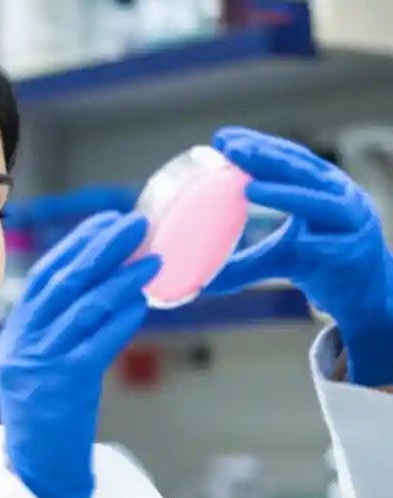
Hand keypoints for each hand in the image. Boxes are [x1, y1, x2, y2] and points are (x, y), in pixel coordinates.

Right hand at [0, 212, 160, 497]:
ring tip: (153, 257)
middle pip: (63, 282)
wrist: (38, 475)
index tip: (108, 222)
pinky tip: (144, 300)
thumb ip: (60, 331)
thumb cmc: (50, 421)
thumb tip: (103, 289)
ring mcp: (40, 364)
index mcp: (15, 336)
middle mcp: (22, 345)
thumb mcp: (42, 367)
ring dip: (120, 277)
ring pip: (82, 307)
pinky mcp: (63, 386)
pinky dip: (121, 315)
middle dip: (101, 247)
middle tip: (137, 224)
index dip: (77, 244)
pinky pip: (97, 341)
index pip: (46, 277)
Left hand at [204, 126, 392, 386]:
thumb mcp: (277, 257)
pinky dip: (318, 242)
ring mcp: (352, 222)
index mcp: (320, 187)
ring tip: (251, 188)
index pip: (287, 159)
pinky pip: (336, 245)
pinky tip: (301, 240)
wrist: (365, 294)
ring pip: (321, 204)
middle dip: (266, 158)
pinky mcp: (357, 252)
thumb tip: (199, 280)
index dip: (257, 145)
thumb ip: (242, 263)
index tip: (222, 138)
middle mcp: (338, 197)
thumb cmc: (320, 262)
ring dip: (286, 194)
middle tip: (232, 149)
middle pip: (302, 171)